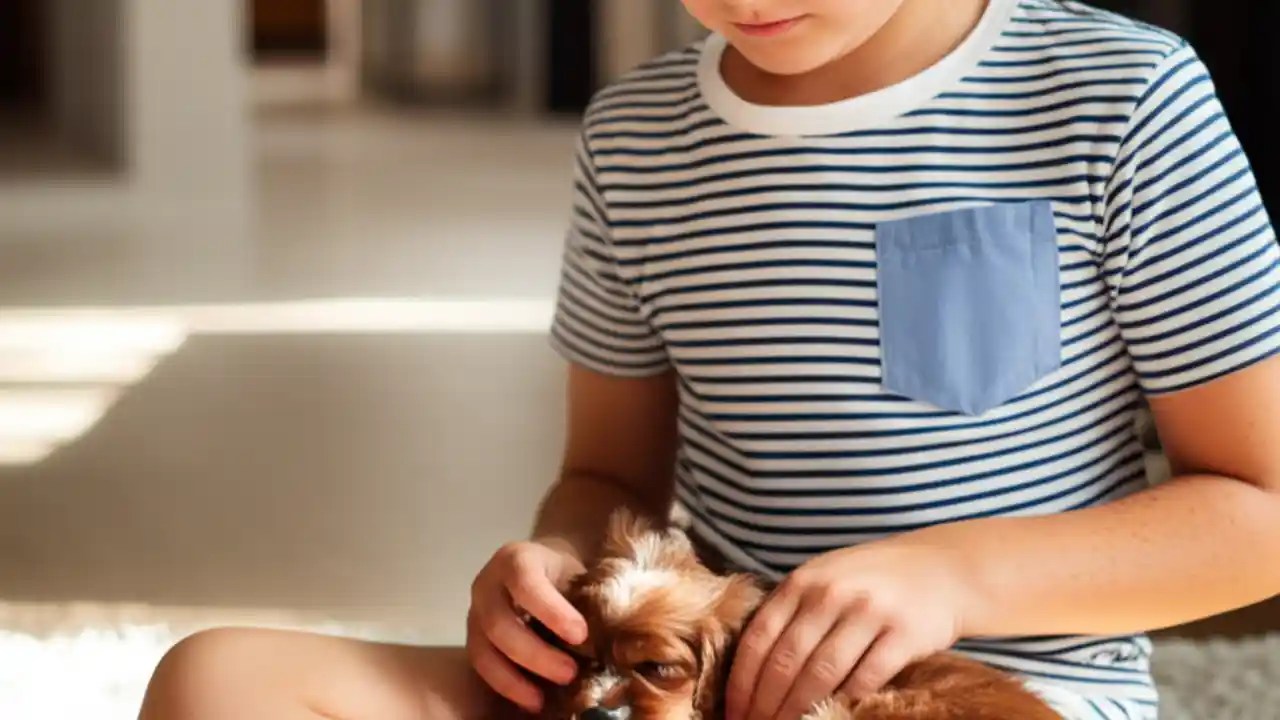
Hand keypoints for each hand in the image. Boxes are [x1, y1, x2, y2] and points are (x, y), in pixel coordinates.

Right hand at [467, 538, 588, 712]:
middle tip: (570, 673)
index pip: (525, 582)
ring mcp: (475, 612)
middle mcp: (487, 584)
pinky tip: (531, 701)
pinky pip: (481, 666)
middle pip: (499, 623)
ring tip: (543, 699)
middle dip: (535, 654)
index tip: (580, 634)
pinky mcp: (474, 637)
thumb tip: (606, 644)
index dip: (551, 611)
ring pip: (483, 650)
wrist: (543, 565)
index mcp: (516, 559)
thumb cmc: (565, 573)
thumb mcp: (578, 574)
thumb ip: (585, 601)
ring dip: (514, 679)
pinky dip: (505, 686)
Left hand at [725, 541, 968, 719]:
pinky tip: (833, 718)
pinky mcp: (903, 633)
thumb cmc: (872, 580)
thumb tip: (751, 668)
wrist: (942, 568)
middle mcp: (830, 593)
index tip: (733, 712)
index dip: (742, 682)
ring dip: (798, 711)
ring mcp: (868, 612)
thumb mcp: (825, 578)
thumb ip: (791, 610)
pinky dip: (845, 703)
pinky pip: (866, 678)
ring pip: (821, 674)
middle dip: (765, 704)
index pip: (758, 638)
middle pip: (786, 662)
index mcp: (802, 582)